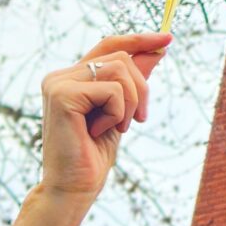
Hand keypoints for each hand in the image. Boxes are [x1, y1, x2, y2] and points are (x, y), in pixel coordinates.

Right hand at [38, 34, 170, 202]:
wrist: (74, 187)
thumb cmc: (94, 153)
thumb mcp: (121, 111)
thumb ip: (132, 80)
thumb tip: (157, 50)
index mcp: (70, 77)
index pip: (108, 45)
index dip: (139, 40)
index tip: (168, 38)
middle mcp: (60, 76)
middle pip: (121, 57)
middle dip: (141, 89)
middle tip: (139, 120)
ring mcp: (58, 84)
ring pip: (119, 70)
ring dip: (130, 104)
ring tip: (116, 128)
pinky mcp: (62, 95)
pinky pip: (112, 90)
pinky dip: (117, 114)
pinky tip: (97, 132)